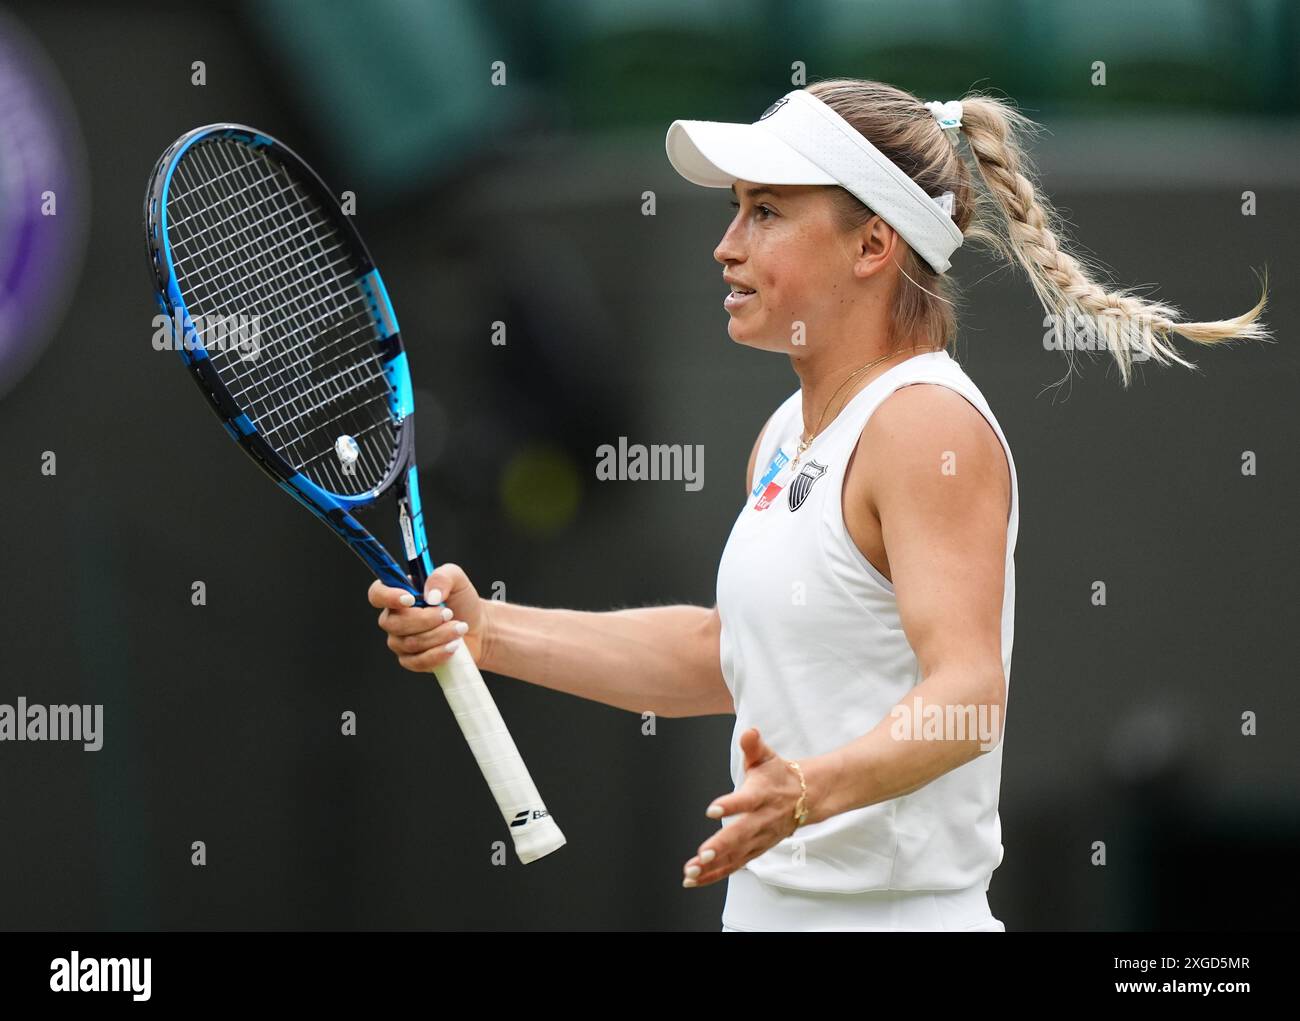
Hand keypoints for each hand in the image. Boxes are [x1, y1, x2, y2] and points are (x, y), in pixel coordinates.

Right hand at [367, 562, 492, 671]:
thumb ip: (442, 577)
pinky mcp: (411, 660)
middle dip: (425, 619)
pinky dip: (438, 653)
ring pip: (409, 643)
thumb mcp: (457, 579)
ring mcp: (400, 641)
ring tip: (459, 627)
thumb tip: (430, 595)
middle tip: (448, 613)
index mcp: (400, 594)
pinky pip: (417, 661)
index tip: (410, 599)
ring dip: (439, 635)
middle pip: (393, 623)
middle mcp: (395, 618)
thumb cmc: (462, 602)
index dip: (387, 597)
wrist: (477, 627)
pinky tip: (454, 645)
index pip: (377, 594)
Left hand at [681, 727, 804, 887]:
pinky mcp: (755, 850)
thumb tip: (749, 732)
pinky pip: (734, 865)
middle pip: (741, 835)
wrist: (807, 797)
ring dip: (713, 866)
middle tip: (701, 855)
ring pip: (736, 856)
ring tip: (691, 872)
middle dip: (721, 846)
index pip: (746, 801)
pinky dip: (715, 874)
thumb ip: (754, 746)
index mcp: (762, 795)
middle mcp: (761, 820)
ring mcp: (759, 839)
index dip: (730, 805)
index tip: (711, 810)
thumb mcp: (767, 756)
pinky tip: (695, 880)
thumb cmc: (779, 776)